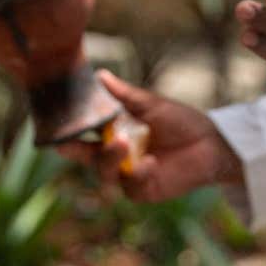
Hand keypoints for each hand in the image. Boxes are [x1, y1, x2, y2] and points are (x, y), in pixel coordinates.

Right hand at [55, 70, 243, 203]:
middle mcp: (117, 155)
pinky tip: (152, 162)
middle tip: (70, 144)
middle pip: (88, 157)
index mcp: (114, 132)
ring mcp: (128, 174)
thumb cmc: (180, 120)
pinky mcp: (143, 190)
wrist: (210, 143)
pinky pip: (131, 186)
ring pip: (105, 172)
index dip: (68, 134)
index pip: (85, 134)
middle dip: (77, 152)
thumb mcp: (151, 104)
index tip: (55, 130)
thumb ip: (125, 95)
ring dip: (109, 158)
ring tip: (122, 144)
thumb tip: (100, 75)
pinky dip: (138, 173)